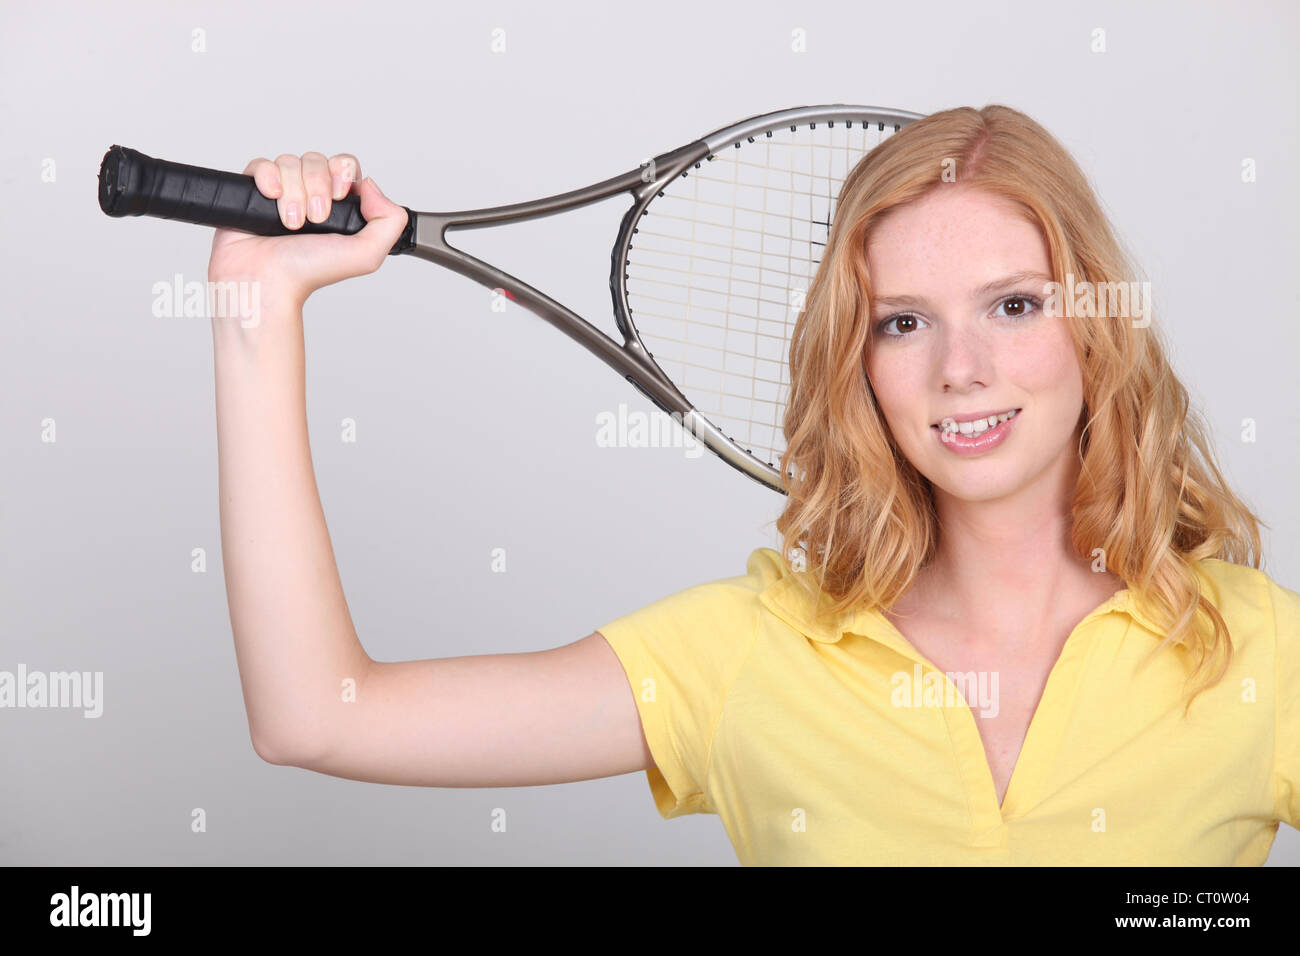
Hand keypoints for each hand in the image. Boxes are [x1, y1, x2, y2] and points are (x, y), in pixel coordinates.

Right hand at [207, 151, 407, 309]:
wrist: (267, 280)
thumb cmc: (309, 272)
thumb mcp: (367, 254)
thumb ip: (390, 221)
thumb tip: (371, 185)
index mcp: (338, 207)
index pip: (345, 166)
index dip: (341, 174)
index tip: (337, 197)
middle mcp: (310, 196)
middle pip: (317, 160)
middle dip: (316, 187)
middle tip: (314, 218)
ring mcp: (282, 192)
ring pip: (290, 162)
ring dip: (293, 192)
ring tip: (291, 223)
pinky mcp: (253, 191)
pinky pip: (261, 164)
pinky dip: (268, 178)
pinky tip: (271, 198)